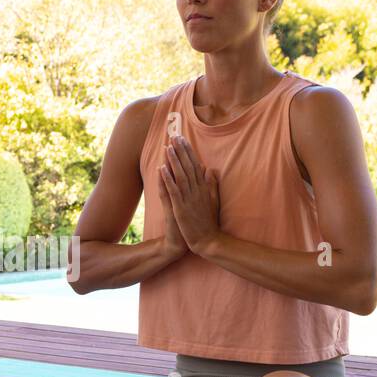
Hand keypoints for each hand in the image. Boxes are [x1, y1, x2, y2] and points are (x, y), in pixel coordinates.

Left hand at [160, 137, 220, 254]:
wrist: (208, 241)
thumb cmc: (209, 222)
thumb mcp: (213, 201)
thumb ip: (212, 185)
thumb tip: (210, 170)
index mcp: (204, 188)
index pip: (195, 165)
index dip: (188, 151)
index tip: (183, 139)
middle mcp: (197, 191)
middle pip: (188, 166)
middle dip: (181, 151)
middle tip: (174, 136)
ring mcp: (189, 199)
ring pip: (181, 175)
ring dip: (174, 161)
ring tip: (168, 147)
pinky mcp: (181, 208)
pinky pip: (173, 190)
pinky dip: (168, 179)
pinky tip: (162, 168)